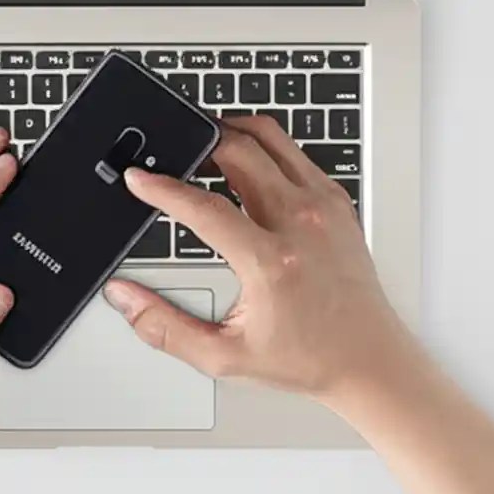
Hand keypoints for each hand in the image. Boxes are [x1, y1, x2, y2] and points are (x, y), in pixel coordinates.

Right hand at [103, 116, 412, 396]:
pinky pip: (295, 154)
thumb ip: (164, 327)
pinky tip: (246, 164)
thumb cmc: (306, 357)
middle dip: (197, 141)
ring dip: (233, 133)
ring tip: (205, 144)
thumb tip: (124, 297)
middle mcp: (301, 224)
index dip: (163, 188)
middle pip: (239, 151)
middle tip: (171, 150)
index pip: (204, 207)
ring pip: (271, 138)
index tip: (138, 178)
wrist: (369, 360)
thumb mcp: (223, 356)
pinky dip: (265, 149)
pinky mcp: (337, 202)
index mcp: (271, 262)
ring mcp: (324, 207)